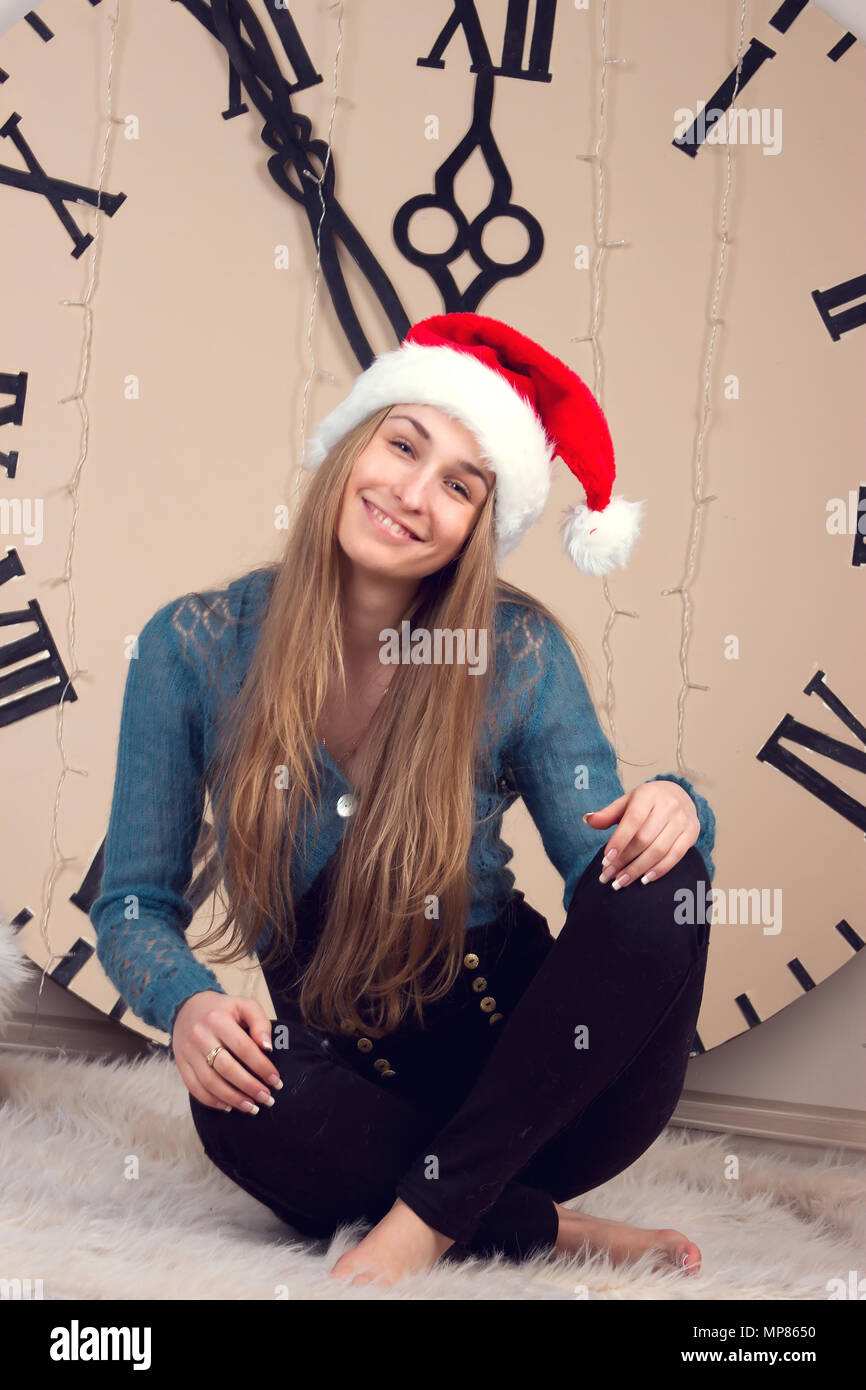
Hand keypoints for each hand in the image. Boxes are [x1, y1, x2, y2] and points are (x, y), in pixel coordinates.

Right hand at [172, 990, 280, 1112]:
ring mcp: (188, 1052)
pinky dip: (212, 1101)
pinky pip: (195, 1088)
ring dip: (233, 1098)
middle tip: (267, 1098)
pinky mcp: (181, 1064)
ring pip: (210, 1082)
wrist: (188, 1008)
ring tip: (251, 1107)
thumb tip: (267, 1047)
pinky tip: (228, 1106)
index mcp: (218, 1019)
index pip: (243, 1048)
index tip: (275, 1080)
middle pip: (226, 1068)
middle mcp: (200, 1036)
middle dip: (249, 1087)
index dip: (261, 1066)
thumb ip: (260, 1022)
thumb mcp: (244, 1005)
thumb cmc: (222, 1010)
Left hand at [583, 781, 698, 889]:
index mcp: (648, 794)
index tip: (606, 860)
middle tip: (608, 876)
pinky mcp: (692, 832)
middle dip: (624, 860)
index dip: (619, 841)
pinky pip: (676, 855)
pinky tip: (644, 879)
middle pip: (644, 838)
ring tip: (622, 882)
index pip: (633, 819)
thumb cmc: (647, 802)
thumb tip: (589, 820)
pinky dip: (660, 870)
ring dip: (638, 869)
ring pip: (659, 849)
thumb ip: (608, 813)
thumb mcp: (627, 802)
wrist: (679, 794)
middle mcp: (668, 805)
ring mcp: (682, 819)